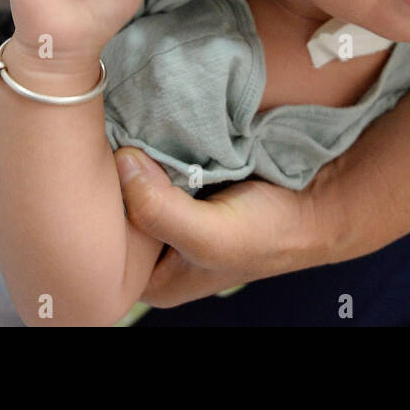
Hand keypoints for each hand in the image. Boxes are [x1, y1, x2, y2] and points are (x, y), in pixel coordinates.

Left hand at [114, 147, 326, 307]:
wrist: (316, 204)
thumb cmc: (268, 233)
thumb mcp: (210, 235)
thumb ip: (159, 209)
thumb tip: (121, 162)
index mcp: (151, 280)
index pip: (100, 243)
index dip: (94, 207)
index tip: (94, 166)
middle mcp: (152, 252)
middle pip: (113, 210)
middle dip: (111, 179)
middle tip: (107, 140)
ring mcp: (165, 217)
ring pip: (131, 184)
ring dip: (132, 157)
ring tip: (126, 128)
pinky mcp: (180, 188)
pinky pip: (153, 165)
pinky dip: (152, 147)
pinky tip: (147, 128)